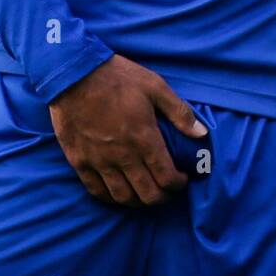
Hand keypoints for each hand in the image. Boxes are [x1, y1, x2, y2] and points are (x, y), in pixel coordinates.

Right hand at [49, 53, 206, 207]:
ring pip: (123, 198)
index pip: (167, 178)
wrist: (74, 73)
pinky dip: (111, 197)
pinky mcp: (79, 161)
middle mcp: (123, 156)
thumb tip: (202, 134)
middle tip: (166, 189)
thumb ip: (180, 112)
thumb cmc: (117, 77)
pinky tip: (118, 191)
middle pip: (148, 195)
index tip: (182, 179)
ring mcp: (99, 161)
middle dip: (162, 197)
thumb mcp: (154, 86)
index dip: (178, 184)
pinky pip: (97, 191)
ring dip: (138, 201)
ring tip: (144, 192)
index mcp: (144, 138)